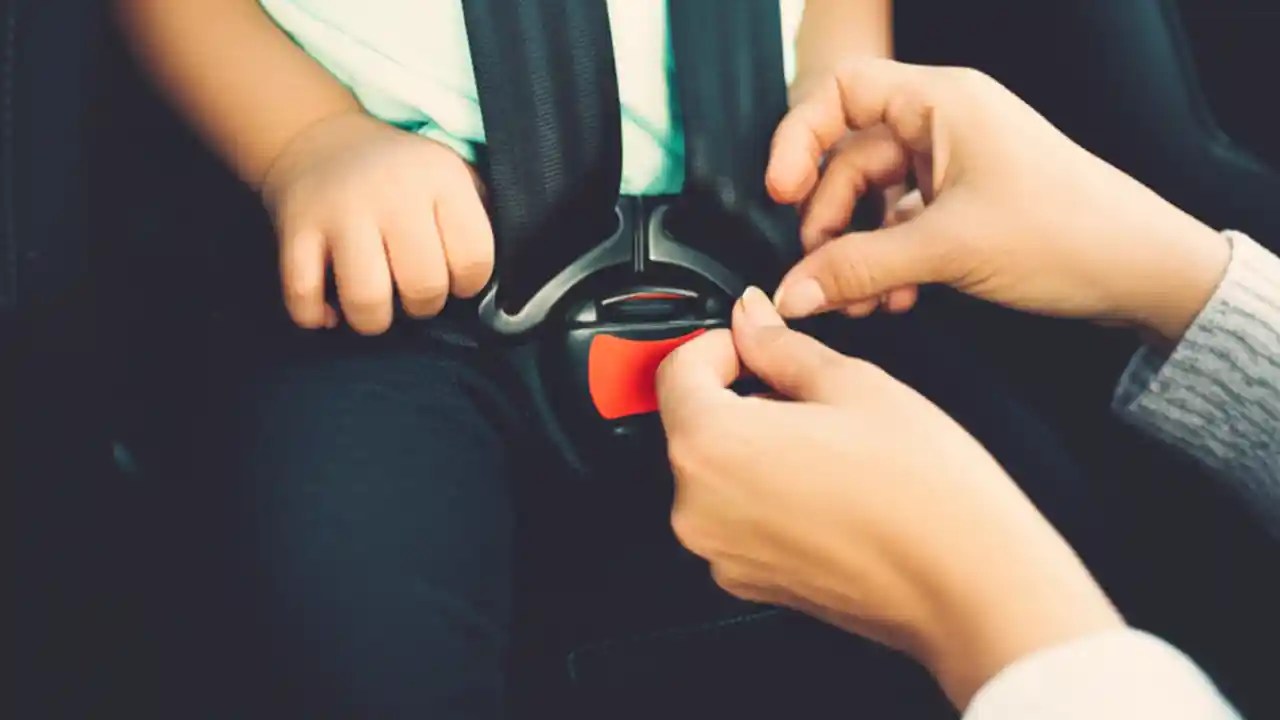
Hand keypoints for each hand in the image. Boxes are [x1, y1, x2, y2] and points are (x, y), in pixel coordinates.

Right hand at [260, 112, 492, 334]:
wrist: (318, 139)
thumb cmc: (401, 176)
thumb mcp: (452, 177)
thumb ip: (480, 220)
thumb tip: (501, 286)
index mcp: (440, 179)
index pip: (475, 259)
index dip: (468, 283)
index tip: (453, 275)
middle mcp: (392, 193)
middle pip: (424, 286)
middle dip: (423, 307)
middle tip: (413, 293)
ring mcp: (340, 211)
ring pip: (367, 301)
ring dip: (372, 321)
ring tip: (375, 306)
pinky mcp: (295, 229)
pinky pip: (303, 298)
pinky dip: (315, 317)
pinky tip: (329, 309)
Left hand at [656, 288, 1122, 707]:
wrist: (970, 586)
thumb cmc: (925, 493)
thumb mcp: (853, 385)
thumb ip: (782, 346)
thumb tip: (751, 318)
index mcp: (710, 446)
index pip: (677, 370)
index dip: (720, 344)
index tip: (756, 343)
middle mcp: (698, 507)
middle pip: (692, 424)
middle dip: (739, 395)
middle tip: (807, 392)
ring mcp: (720, 552)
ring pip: (716, 472)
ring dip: (754, 445)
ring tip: (828, 444)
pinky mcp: (749, 582)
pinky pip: (737, 517)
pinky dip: (766, 493)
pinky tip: (826, 486)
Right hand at [767, 58, 1230, 344]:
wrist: (1144, 271)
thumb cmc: (1069, 234)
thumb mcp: (947, 251)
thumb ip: (858, 269)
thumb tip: (793, 292)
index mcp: (942, 103)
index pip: (841, 93)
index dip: (799, 139)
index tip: (779, 192)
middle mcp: (944, 124)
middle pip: (849, 160)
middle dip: (829, 221)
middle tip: (820, 272)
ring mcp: (955, 165)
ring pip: (874, 201)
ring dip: (857, 253)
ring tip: (860, 301)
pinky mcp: (965, 204)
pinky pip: (901, 227)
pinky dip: (887, 263)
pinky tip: (893, 299)